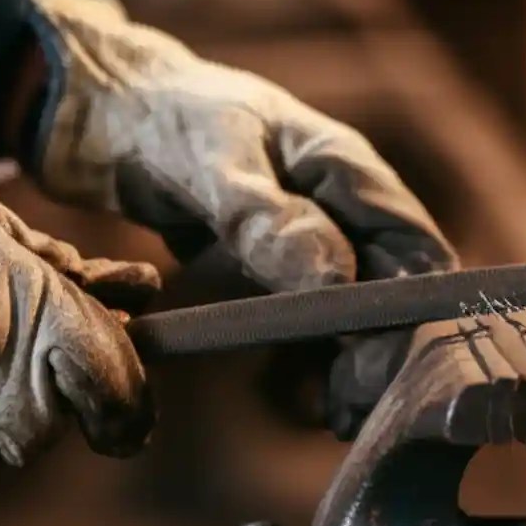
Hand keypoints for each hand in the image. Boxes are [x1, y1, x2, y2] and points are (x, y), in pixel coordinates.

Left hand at [24, 0, 458, 425]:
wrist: (108, 113)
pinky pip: (318, 319)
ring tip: (334, 412)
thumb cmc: (162, 118)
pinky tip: (309, 396)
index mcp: (346, 167)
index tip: (379, 363)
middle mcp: (346, 206)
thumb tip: (336, 278)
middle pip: (396, 289)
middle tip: (348, 403)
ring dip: (356, 361)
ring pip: (361, 311)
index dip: (416, 309)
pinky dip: (320, 357)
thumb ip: (269, 219)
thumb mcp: (212, 163)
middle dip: (385, 348)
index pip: (416, 247)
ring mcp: (317, 238)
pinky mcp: (285, 267)